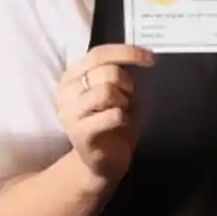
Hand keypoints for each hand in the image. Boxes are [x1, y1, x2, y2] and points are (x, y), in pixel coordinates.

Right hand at [56, 44, 154, 181]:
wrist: (102, 163)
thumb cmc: (111, 123)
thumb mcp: (118, 91)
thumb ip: (122, 71)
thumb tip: (143, 53)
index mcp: (72, 76)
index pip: (99, 54)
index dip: (127, 52)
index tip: (150, 58)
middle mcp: (66, 92)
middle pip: (106, 71)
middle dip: (127, 84)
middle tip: (129, 98)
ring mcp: (70, 114)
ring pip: (107, 90)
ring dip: (124, 101)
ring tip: (122, 112)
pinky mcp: (80, 134)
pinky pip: (112, 115)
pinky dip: (125, 117)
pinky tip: (121, 124)